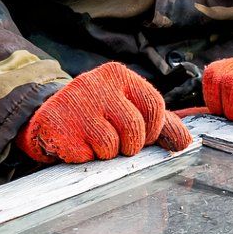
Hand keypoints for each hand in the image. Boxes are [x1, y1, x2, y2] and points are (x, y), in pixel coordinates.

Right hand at [20, 65, 191, 165]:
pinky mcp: (56, 126)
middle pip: (134, 128)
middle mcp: (95, 84)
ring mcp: (73, 104)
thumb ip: (160, 124)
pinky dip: (84, 158)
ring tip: (93, 143)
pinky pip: (85, 155)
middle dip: (130, 145)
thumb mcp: (128, 109)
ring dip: (106, 154)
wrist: (47, 118)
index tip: (142, 136)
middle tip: (117, 144)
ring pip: (110, 145)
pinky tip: (76, 145)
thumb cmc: (96, 115)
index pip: (153, 105)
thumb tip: (185, 141)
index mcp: (118, 75)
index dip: (152, 130)